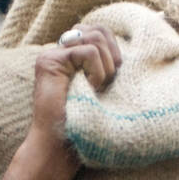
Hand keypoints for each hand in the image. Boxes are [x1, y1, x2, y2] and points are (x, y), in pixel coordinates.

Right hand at [28, 24, 121, 162]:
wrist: (60, 149)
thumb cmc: (85, 129)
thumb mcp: (104, 93)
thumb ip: (109, 68)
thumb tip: (129, 52)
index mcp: (73, 57)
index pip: (100, 32)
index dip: (115, 51)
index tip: (115, 79)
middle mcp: (61, 51)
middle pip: (98, 30)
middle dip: (112, 57)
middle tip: (107, 85)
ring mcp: (52, 54)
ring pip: (94, 38)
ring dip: (105, 67)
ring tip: (97, 89)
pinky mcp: (49, 60)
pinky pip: (88, 51)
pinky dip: (97, 72)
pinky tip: (91, 89)